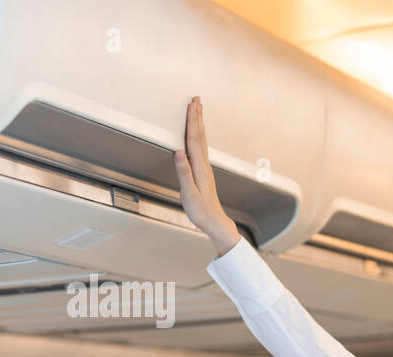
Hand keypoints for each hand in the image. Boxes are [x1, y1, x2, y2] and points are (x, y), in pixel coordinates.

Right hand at [172, 95, 241, 254]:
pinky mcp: (204, 171)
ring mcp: (205, 167)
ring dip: (199, 124)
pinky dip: (199, 136)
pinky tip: (198, 134)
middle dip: (197, 116)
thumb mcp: (189, 193)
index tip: (191, 105)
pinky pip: (201, 147)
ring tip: (198, 110)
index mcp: (199, 168)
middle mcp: (204, 165)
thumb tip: (178, 152)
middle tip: (197, 99)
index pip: (194, 139)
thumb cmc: (201, 210)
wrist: (214, 221)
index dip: (192, 121)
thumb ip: (183, 172)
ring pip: (202, 140)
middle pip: (200, 135)